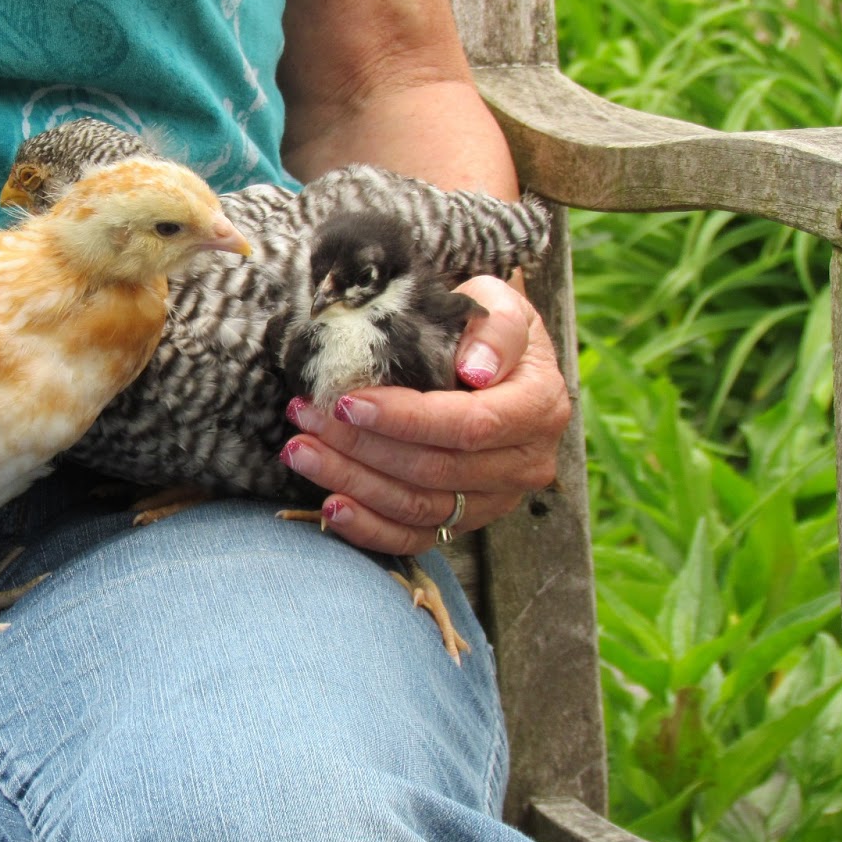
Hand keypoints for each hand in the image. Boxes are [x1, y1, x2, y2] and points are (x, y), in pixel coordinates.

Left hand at [280, 276, 569, 554]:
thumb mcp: (499, 303)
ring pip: (418, 506)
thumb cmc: (485, 325)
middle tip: (308, 419)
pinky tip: (330, 507)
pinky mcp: (465, 520)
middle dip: (362, 446)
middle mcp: (525, 463)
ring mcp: (495, 499)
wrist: (490, 359)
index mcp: (539, 407)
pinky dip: (370, 529)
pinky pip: (416, 538)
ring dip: (353, 482)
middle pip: (435, 470)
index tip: (347, 402)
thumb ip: (497, 329)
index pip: (469, 425)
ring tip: (302, 452)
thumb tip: (476, 369)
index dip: (405, 419)